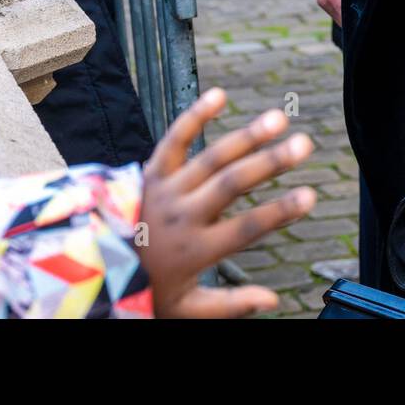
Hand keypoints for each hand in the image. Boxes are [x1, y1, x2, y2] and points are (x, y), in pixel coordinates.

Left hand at [139, 88, 316, 318]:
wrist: (94, 269)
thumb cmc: (147, 289)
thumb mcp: (187, 309)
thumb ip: (230, 304)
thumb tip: (273, 299)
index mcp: (195, 250)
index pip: (246, 228)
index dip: (280, 211)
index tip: (310, 196)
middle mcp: (182, 215)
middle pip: (232, 183)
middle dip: (271, 162)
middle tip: (304, 145)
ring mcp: (165, 189)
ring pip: (210, 157)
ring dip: (247, 136)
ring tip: (278, 119)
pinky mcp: (150, 171)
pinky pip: (174, 139)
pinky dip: (195, 116)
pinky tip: (220, 95)